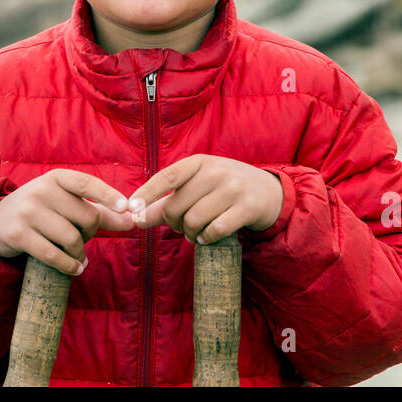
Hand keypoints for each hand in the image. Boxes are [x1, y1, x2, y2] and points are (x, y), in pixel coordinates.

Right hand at [0, 169, 134, 275]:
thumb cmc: (40, 211)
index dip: (108, 195)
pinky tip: (75, 269)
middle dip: (91, 233)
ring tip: (79, 258)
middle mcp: (42, 190)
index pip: (87, 183)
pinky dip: (69, 265)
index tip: (126, 208)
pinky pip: (53, 254)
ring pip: (71, 238)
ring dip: (80, 254)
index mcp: (56, 177)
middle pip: (86, 217)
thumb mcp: (65, 203)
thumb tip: (131, 219)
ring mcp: (28, 212)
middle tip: (84, 239)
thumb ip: (99, 210)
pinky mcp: (19, 234)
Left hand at [125, 155, 283, 244]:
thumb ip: (166, 202)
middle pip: (176, 206)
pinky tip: (208, 237)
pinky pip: (214, 231)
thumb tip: (135, 218)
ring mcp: (233, 188)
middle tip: (183, 226)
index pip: (166, 177)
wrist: (269, 192)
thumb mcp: (197, 186)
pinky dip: (207, 239)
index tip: (131, 208)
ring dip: (191, 234)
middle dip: (174, 223)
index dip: (146, 193)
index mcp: (199, 162)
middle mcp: (215, 172)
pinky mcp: (247, 207)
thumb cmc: (224, 189)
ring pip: (194, 221)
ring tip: (196, 232)